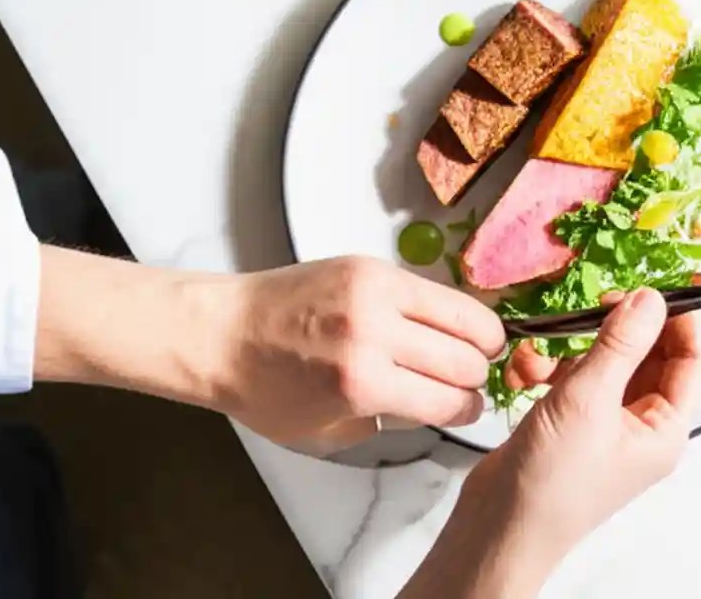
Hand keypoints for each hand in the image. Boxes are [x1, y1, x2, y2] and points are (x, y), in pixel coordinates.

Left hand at [219, 256, 505, 453]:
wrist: (221, 333)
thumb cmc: (264, 391)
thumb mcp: (325, 433)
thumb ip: (387, 421)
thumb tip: (435, 403)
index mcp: (363, 385)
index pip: (450, 400)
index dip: (468, 411)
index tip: (468, 409)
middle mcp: (374, 335)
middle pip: (466, 360)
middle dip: (476, 379)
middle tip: (468, 382)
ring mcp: (375, 293)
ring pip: (467, 316)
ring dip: (480, 340)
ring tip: (475, 349)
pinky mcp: (371, 266)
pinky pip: (435, 290)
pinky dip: (450, 311)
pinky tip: (444, 324)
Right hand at [398, 288, 700, 598]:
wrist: (498, 529)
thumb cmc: (551, 482)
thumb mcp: (588, 400)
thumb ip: (622, 343)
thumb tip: (652, 298)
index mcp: (666, 428)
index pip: (692, 356)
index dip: (681, 314)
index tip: (658, 279)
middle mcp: (643, 425)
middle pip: (648, 354)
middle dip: (618, 327)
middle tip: (596, 303)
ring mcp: (607, 425)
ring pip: (605, 362)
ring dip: (574, 349)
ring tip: (542, 354)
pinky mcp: (572, 424)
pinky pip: (574, 378)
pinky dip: (550, 367)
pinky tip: (526, 371)